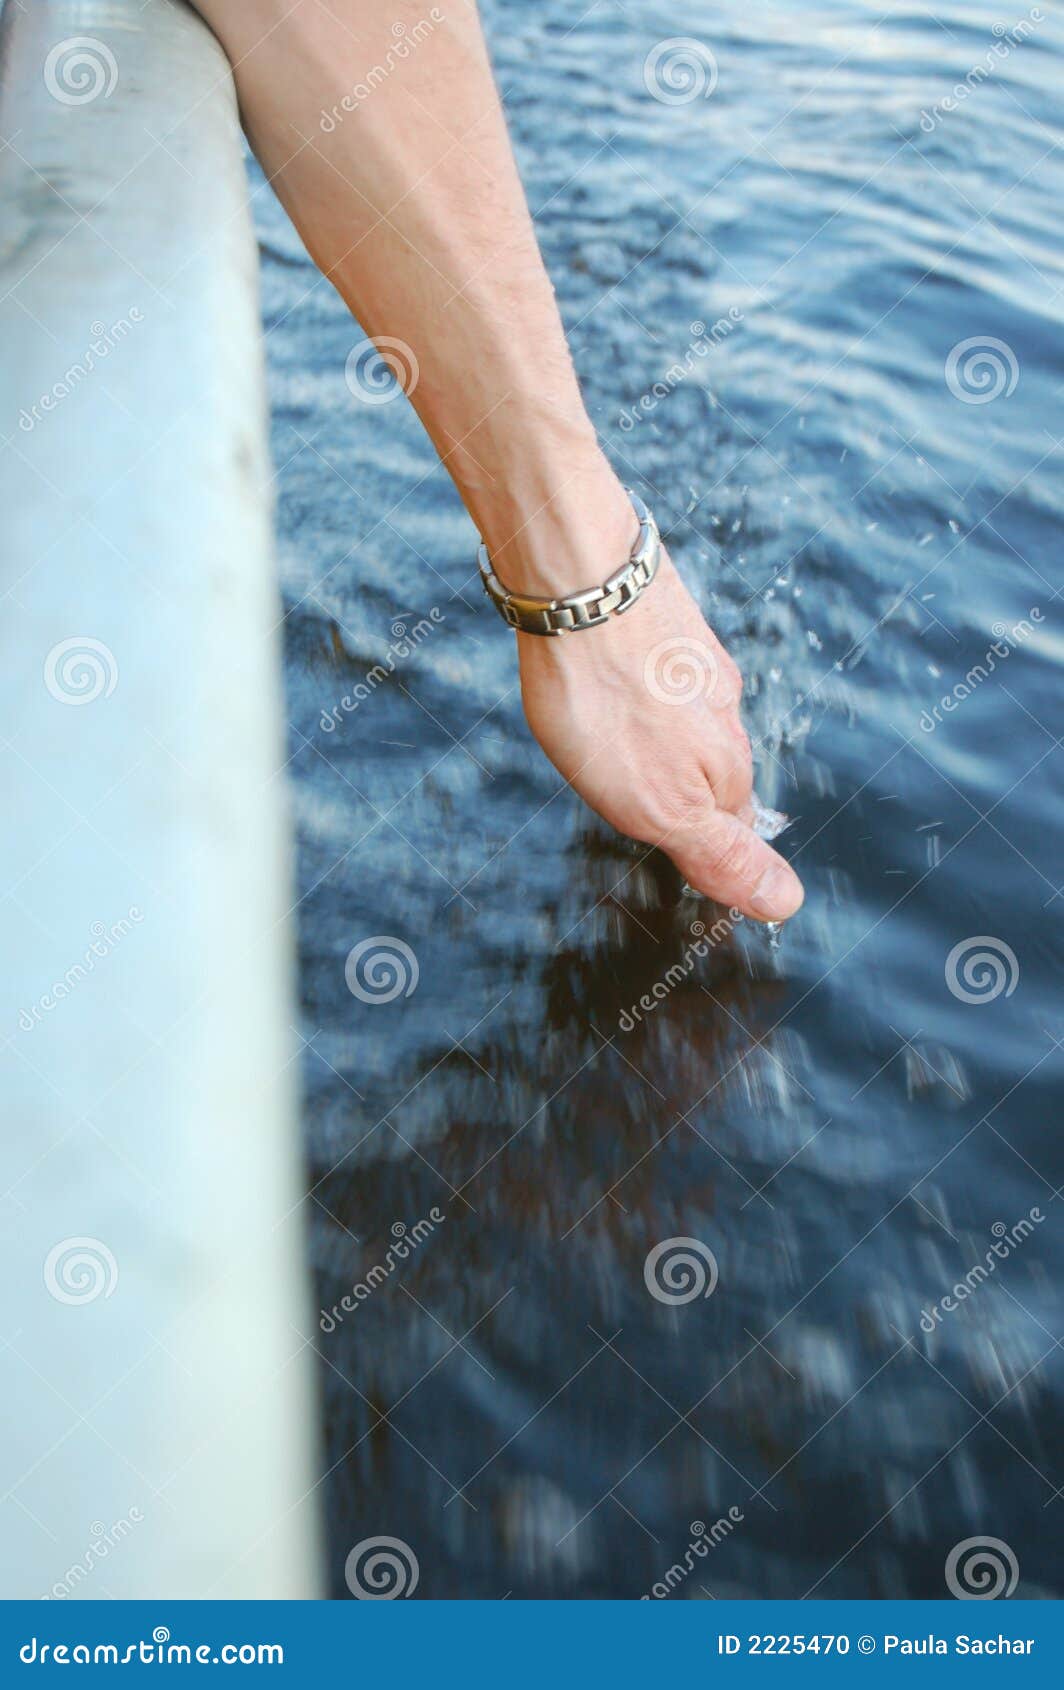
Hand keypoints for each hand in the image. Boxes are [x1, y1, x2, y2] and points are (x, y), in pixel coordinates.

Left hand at [517, 548, 804, 921]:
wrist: (584, 584)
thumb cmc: (609, 700)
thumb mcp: (659, 805)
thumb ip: (719, 854)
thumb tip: (787, 903)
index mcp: (725, 766)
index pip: (731, 827)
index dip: (706, 847)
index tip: (686, 862)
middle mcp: (723, 713)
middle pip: (714, 771)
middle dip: (686, 793)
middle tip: (646, 807)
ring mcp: (697, 662)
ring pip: (690, 718)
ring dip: (665, 737)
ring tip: (625, 746)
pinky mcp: (666, 619)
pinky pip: (662, 671)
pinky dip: (644, 689)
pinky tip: (619, 684)